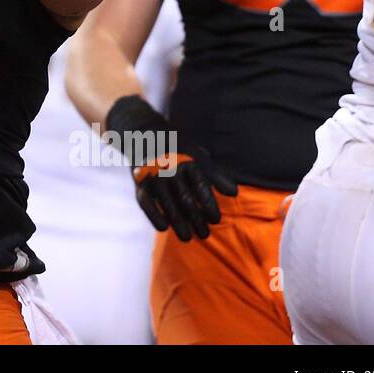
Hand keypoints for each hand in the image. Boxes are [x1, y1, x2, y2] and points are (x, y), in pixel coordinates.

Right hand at [107, 95, 238, 241]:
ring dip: (178, 223)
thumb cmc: (178, 149)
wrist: (144, 134)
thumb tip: (234, 193)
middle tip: (204, 234)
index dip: (209, 205)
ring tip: (187, 238)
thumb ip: (215, 174)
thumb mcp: (197, 156)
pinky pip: (146, 202)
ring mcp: (154, 175)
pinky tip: (163, 228)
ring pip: (168, 204)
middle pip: (186, 199)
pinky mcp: (139, 182)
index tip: (215, 220)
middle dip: (196, 219)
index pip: (201, 187)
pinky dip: (153, 215)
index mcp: (187, 160)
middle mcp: (170, 167)